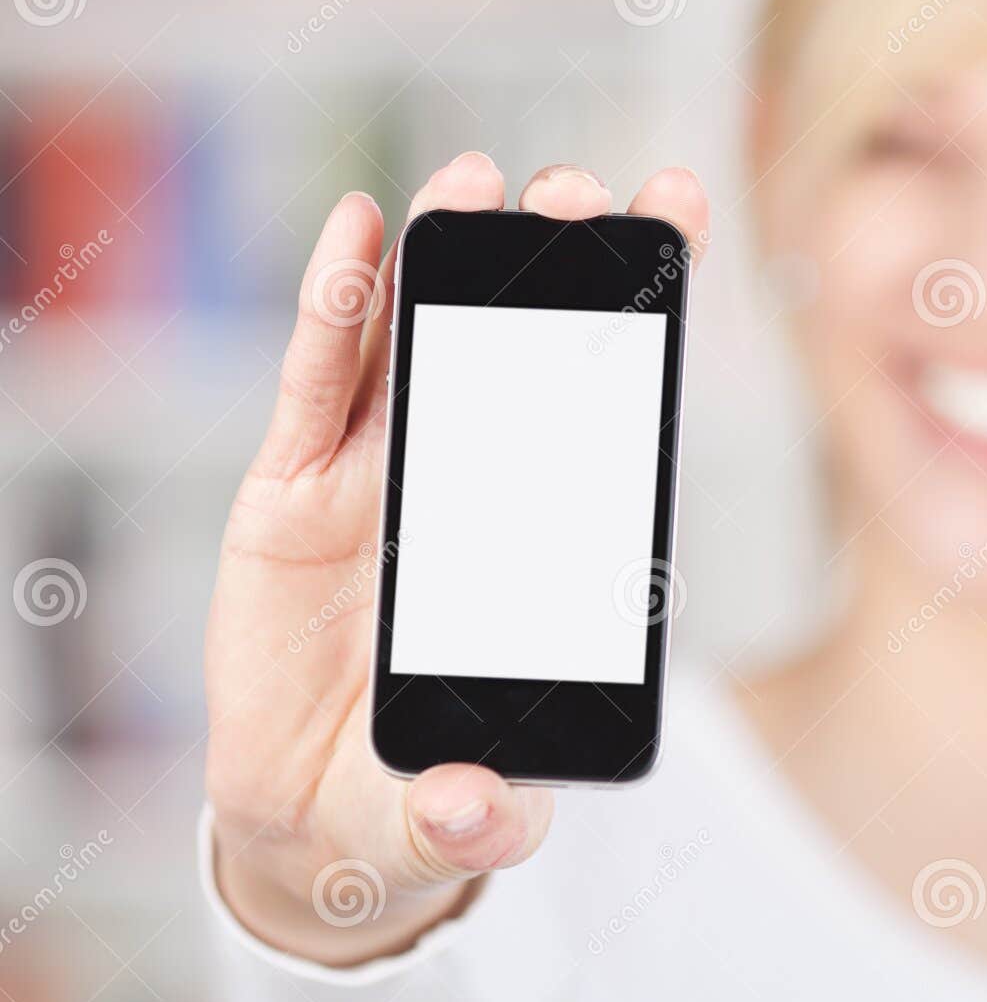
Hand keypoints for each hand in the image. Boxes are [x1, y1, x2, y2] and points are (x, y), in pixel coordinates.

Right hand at [204, 156, 708, 964]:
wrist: (307, 807)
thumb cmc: (411, 789)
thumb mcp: (451, 818)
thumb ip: (473, 818)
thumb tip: (473, 813)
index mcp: (535, 543)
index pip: (599, 411)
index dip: (639, 317)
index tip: (680, 215)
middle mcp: (467, 489)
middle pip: (513, 353)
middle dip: (548, 268)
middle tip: (576, 196)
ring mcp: (376, 479)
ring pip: (412, 346)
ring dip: (444, 260)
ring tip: (474, 183)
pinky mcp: (290, 492)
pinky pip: (314, 385)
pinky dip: (332, 308)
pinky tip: (358, 234)